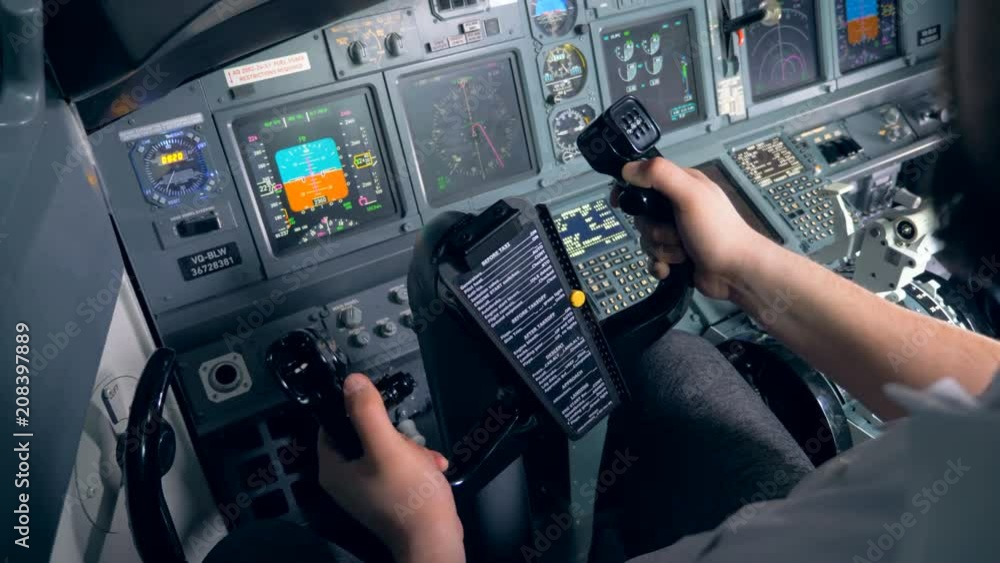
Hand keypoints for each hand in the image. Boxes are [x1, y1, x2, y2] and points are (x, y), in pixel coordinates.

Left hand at [317, 373, 464, 562]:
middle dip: (394, 436)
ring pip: (385, 450)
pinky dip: (415, 465)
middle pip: (362, 436)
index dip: (355, 412)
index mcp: (333, 468)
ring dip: (410, 449)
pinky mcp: (386, 497)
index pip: (331, 424)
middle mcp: (343, 480)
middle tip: (409, 446)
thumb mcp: (388, 445)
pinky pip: (396, 468)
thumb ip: (367, 412)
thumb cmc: (408, 492)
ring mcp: (365, 491)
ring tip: (426, 460)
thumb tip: (352, 380)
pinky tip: (433, 468)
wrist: (435, 538)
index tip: (380, 412)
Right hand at [617, 158, 766, 299]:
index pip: (645, 178)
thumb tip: (628, 169)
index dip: (630, 189)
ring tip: (682, 252)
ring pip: (647, 239)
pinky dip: (660, 266)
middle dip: (654, 229)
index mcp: (683, 185)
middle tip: (674, 232)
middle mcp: (678, 207)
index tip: (620, 202)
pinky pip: (653, 259)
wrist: (736, 272)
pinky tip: (672, 269)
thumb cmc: (717, 231)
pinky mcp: (676, 255)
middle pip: (642, 215)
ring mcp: (677, 232)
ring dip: (662, 249)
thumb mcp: (690, 194)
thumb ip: (660, 175)